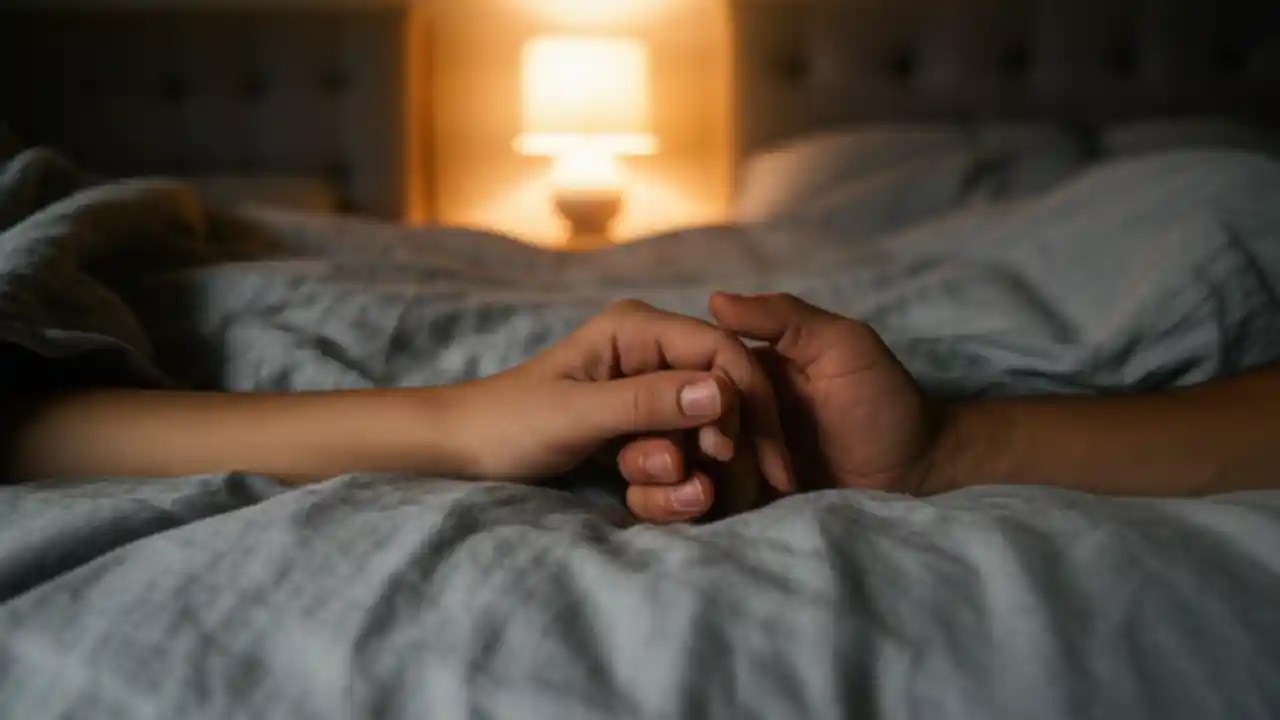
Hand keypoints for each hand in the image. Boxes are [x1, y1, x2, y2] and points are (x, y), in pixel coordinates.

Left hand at [456, 299, 794, 521]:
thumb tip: (720, 392)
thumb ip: (645, 403)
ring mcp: (649, 395)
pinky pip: (683, 459)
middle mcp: (652, 354)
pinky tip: (636, 498)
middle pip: (726, 397)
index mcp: (637, 329)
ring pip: (707, 436)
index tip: (741, 456)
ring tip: (639, 489)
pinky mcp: (642, 431)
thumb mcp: (574, 415)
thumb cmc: (506, 424)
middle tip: (714, 493)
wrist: (462, 455)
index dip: (745, 401)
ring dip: (686, 473)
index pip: (722, 353)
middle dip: (722, 449)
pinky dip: (670, 488)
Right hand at [618, 293, 936, 496]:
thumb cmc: (885, 401)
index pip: (685, 374)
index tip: (708, 411)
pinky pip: (689, 504)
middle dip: (673, 439)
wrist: (918, 475)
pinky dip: (679, 506)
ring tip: (704, 488)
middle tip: (713, 454)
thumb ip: (785, 318)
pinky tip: (696, 506)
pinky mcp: (734, 504)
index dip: (686, 391)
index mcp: (739, 374)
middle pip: (666, 422)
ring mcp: (725, 463)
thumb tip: (713, 300)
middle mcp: (722, 415)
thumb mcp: (843, 345)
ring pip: (666, 465)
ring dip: (670, 475)